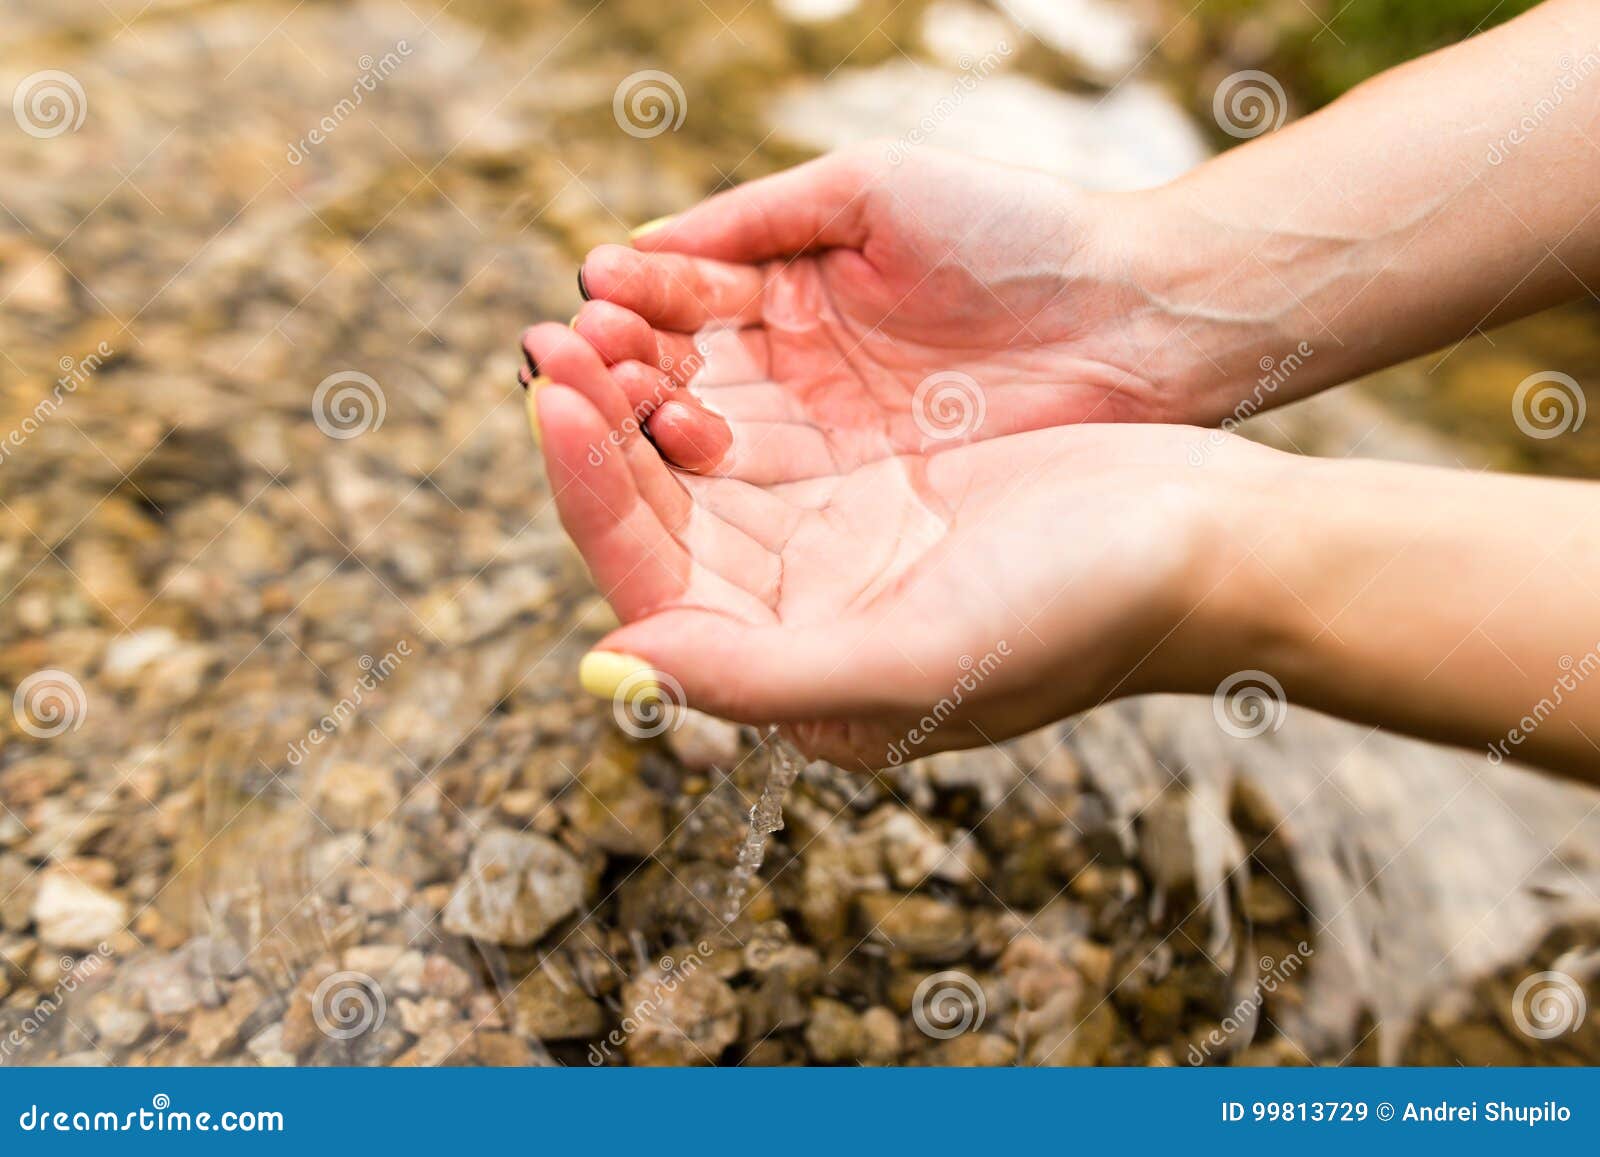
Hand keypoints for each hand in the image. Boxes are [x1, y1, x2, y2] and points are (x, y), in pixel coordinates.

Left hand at [518, 324, 1266, 767]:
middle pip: (660, 526)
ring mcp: (830, 550)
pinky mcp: (867, 484)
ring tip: (597, 315)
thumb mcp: (913, 655)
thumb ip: (758, 676)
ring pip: (696, 472)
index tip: (550, 398)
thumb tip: (609, 667)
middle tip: (550, 338)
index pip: (654, 592)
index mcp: (792, 684)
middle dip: (599, 435)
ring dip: (642, 397)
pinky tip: (680, 318)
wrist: (1205, 539)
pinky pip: (757, 426)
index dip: (591, 497)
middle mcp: (795, 622)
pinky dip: (712, 375)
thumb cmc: (1081, 612)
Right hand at [537, 145, 1185, 477]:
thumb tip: (622, 254)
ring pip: (703, 441)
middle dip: (615, 375)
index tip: (579, 311)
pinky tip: (668, 447)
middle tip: (558, 369)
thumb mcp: (868, 190)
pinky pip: (762, 488)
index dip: (626, 313)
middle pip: (674, 383)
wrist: (1132, 315)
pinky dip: (707, 472)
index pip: (677, 309)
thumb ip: (748, 219)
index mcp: (785, 290)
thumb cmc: (1010, 231)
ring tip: (590, 404)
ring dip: (642, 426)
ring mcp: (820, 440)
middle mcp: (789, 373)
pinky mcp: (856, 500)